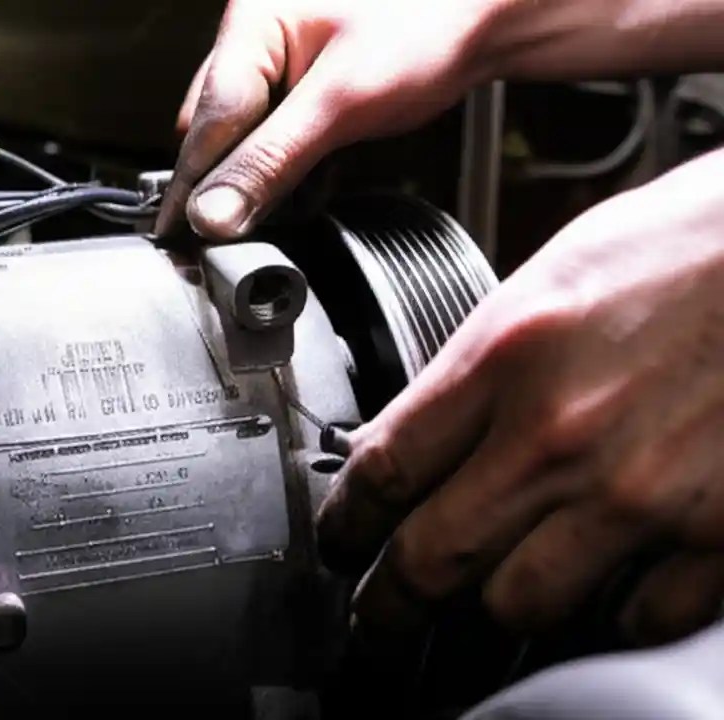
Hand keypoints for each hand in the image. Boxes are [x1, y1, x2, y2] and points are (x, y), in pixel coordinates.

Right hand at [154, 0, 723, 242]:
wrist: (489, 13)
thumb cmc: (430, 28)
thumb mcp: (342, 104)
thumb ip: (271, 162)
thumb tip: (213, 215)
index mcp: (251, 22)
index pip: (205, 122)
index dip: (195, 185)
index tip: (181, 237)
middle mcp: (255, 36)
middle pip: (214, 132)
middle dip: (226, 182)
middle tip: (228, 236)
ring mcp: (279, 58)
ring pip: (243, 138)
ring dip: (259, 178)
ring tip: (276, 211)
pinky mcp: (305, 82)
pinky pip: (274, 133)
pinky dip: (286, 166)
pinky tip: (305, 185)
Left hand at [318, 147, 723, 648]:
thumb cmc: (693, 246)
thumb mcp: (551, 281)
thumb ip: (480, 366)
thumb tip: (419, 431)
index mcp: (508, 358)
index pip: (383, 470)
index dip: (343, 522)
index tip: (339, 540)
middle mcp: (562, 435)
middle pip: (430, 557)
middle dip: (388, 602)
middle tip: (378, 616)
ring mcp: (640, 493)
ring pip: (519, 604)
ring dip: (494, 608)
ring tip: (487, 600)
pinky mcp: (720, 533)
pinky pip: (636, 618)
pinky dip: (612, 616)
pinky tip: (604, 592)